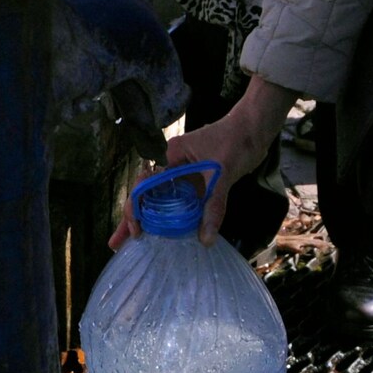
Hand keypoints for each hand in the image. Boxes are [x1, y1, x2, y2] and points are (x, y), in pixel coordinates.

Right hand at [109, 76, 295, 248]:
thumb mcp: (223, 173)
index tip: (137, 230)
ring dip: (149, 221)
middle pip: (147, 195)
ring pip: (161, 201)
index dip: (135, 208)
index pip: (144, 184)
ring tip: (134, 243)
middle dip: (132, 219)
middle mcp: (171, 166)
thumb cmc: (235, 141)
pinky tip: (167, 234)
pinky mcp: (197, 182)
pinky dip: (172, 218)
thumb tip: (205, 239)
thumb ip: (213, 204)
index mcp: (170, 156)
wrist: (255, 127)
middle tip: (117, 244)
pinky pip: (180, 203)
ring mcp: (184, 175)